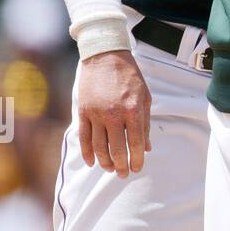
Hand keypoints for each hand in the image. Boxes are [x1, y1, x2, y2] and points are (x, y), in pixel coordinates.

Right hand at [77, 50, 151, 177]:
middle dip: (121, 165)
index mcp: (133, 110)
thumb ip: (145, 123)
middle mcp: (114, 114)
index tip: (137, 169)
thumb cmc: (129, 76)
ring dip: (105, 162)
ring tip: (110, 169)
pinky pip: (84, 138)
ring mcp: (96, 114)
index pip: (135, 143)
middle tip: (123, 174)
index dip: (136, 159)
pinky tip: (92, 162)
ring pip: (99, 147)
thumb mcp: (145, 97)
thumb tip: (146, 148)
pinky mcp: (83, 112)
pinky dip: (87, 153)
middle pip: (117, 149)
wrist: (105, 56)